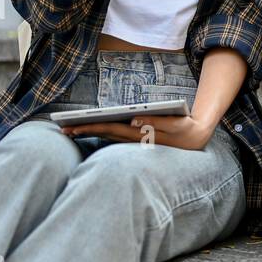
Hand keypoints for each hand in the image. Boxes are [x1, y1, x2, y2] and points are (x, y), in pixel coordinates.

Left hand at [61, 113, 214, 150]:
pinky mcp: (138, 141)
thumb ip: (155, 122)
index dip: (92, 127)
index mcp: (142, 134)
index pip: (111, 129)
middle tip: (63, 129)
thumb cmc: (185, 128)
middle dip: (85, 131)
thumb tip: (133, 119)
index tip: (74, 126)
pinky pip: (116, 138)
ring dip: (91, 134)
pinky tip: (93, 131)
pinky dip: (102, 135)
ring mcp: (136, 142)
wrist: (197, 139)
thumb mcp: (175, 124)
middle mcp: (136, 140)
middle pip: (105, 134)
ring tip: (73, 130)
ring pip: (109, 138)